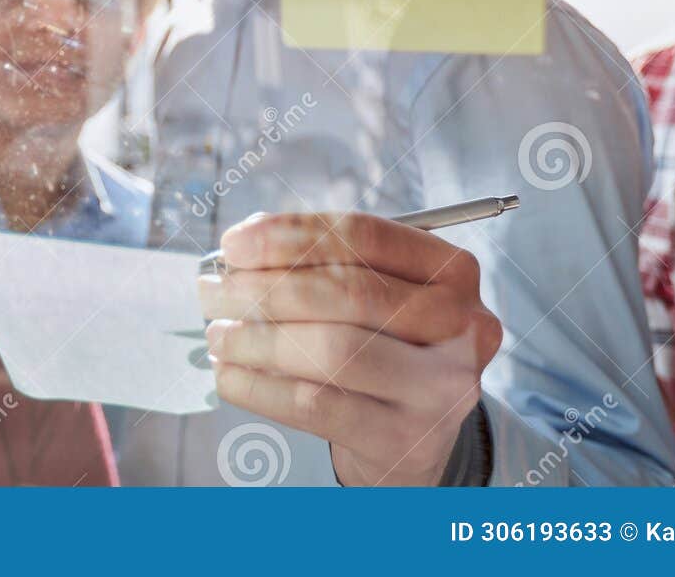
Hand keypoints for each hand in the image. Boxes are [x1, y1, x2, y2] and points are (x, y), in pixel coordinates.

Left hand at [199, 211, 501, 485]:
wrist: (414, 436)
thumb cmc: (382, 345)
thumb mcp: (374, 295)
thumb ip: (320, 260)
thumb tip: (245, 243)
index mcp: (453, 271)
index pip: (364, 235)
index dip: (290, 234)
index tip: (233, 244)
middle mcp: (461, 327)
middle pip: (348, 292)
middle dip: (265, 288)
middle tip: (213, 290)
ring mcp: (440, 389)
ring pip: (332, 350)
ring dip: (256, 337)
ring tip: (218, 333)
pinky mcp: (403, 440)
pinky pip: (314, 405)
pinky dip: (258, 386)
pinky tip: (229, 373)